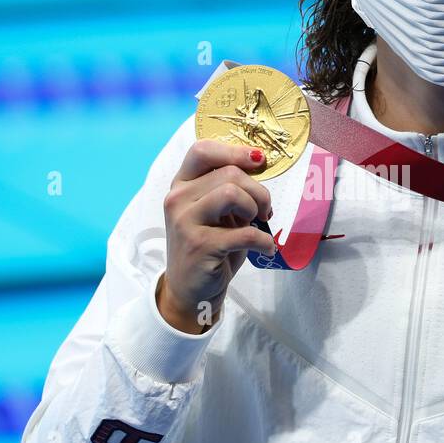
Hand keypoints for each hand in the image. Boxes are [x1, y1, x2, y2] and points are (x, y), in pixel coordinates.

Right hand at [157, 141, 274, 333]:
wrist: (191, 291)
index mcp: (182, 185)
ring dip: (255, 209)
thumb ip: (228, 189)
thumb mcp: (216, 213)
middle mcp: (177, 199)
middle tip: (263, 212)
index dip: (234, 151)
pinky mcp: (199, 245)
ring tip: (258, 225)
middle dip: (257, 191)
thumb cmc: (210, 247)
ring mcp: (185, 221)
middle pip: (229, 173)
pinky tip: (265, 248)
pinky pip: (244, 233)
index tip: (258, 161)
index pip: (202, 150)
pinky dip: (263, 241)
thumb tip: (258, 163)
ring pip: (232, 193)